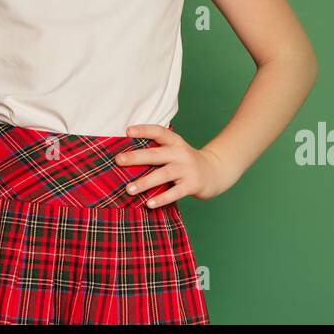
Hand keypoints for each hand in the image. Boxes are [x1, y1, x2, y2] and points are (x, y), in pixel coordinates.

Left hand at [115, 124, 235, 206]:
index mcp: (175, 142)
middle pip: (156, 154)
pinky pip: (175, 192)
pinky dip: (162, 198)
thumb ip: (157, 150)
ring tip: (129, 189)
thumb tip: (126, 158)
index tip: (127, 131)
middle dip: (136, 157)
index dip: (143, 130)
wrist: (214, 172)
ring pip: (163, 174)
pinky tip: (149, 203)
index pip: (159, 132)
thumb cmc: (185, 162)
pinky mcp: (192, 185)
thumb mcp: (175, 150)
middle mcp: (181, 153)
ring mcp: (187, 169)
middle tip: (118, 160)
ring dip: (145, 182)